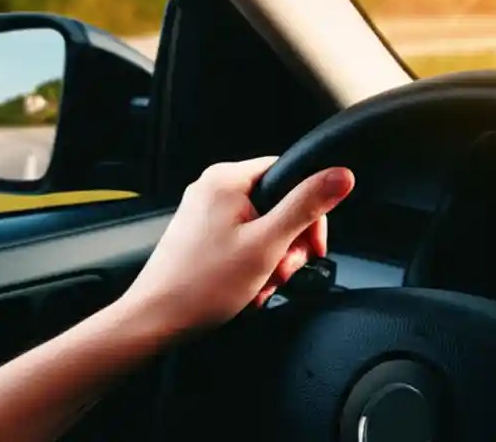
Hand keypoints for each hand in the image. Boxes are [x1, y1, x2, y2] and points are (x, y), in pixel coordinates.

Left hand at [118, 157, 353, 337]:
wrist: (155, 321)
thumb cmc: (200, 286)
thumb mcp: (267, 244)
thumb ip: (306, 206)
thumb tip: (340, 175)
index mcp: (227, 179)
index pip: (289, 174)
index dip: (310, 210)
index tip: (312, 243)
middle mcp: (213, 189)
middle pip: (278, 203)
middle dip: (289, 243)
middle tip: (282, 269)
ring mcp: (205, 213)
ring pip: (263, 227)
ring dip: (273, 259)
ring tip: (261, 283)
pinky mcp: (202, 236)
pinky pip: (244, 240)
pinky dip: (254, 264)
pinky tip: (248, 287)